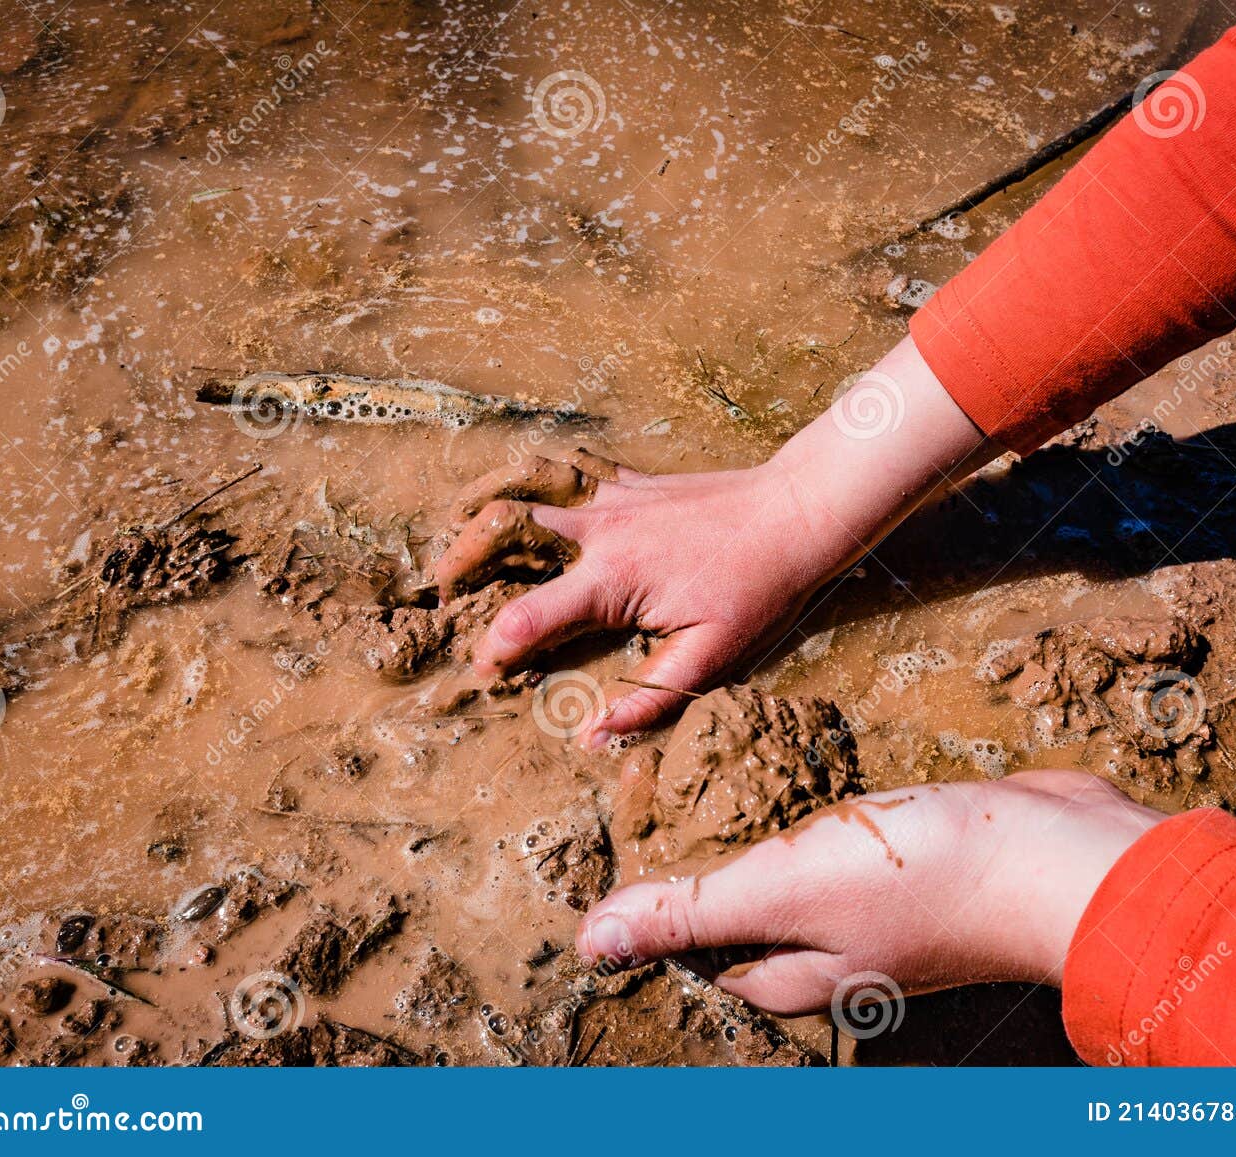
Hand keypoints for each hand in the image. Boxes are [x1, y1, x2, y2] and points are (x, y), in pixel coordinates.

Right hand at [435, 453, 839, 740]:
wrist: (798, 512)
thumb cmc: (759, 589)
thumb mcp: (711, 658)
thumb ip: (647, 698)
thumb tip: (592, 736)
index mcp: (611, 581)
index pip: (528, 618)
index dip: (494, 649)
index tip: (481, 671)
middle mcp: (599, 534)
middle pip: (508, 538)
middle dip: (464, 563)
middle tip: (437, 590)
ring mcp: (612, 501)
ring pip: (533, 505)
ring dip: (497, 526)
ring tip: (464, 547)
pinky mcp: (631, 485)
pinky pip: (570, 488)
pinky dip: (544, 502)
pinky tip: (535, 513)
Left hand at [575, 771, 1163, 1013]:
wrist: (1061, 855)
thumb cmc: (924, 878)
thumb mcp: (788, 889)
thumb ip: (693, 911)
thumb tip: (594, 944)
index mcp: (796, 976)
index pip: (700, 952)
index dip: (656, 909)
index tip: (625, 845)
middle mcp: (835, 955)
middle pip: (745, 918)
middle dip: (704, 869)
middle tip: (663, 800)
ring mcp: (880, 913)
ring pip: (796, 881)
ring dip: (758, 839)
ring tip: (719, 780)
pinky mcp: (914, 866)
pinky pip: (843, 848)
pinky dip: (815, 819)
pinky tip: (805, 779)